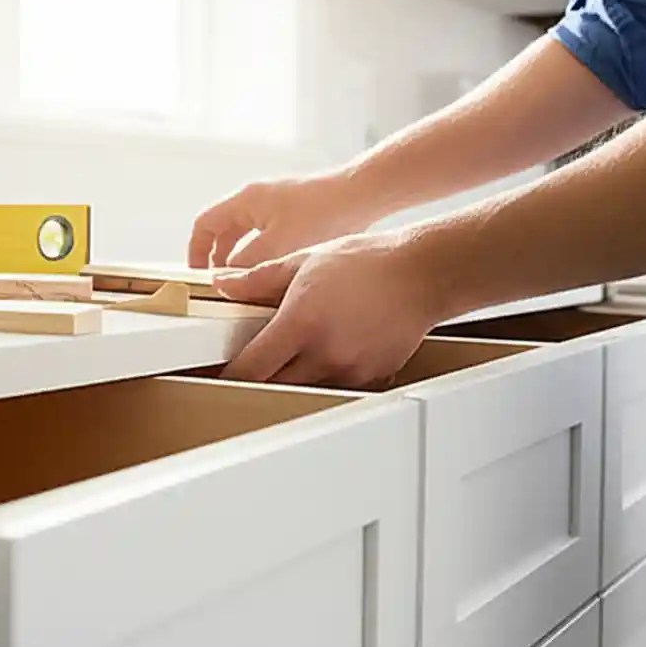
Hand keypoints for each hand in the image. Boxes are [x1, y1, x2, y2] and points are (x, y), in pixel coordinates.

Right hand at [188, 173, 377, 267]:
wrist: (362, 194)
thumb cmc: (323, 213)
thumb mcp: (277, 245)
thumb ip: (247, 264)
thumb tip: (227, 278)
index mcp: (245, 200)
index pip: (204, 224)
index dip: (196, 251)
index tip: (198, 275)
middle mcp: (257, 198)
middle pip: (224, 230)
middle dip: (220, 259)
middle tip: (223, 285)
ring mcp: (277, 204)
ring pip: (248, 235)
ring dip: (244, 259)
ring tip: (248, 284)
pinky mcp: (297, 212)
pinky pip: (268, 235)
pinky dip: (264, 255)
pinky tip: (276, 274)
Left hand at [213, 231, 441, 387]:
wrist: (422, 273)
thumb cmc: (368, 263)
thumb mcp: (304, 261)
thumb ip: (257, 279)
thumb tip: (223, 284)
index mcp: (301, 324)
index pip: (253, 368)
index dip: (233, 375)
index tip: (224, 374)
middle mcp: (324, 353)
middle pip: (277, 383)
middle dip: (265, 373)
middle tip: (262, 356)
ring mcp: (350, 369)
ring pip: (308, 385)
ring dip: (299, 372)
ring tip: (307, 342)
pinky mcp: (371, 376)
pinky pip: (339, 383)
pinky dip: (330, 371)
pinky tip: (338, 345)